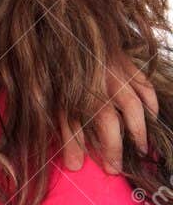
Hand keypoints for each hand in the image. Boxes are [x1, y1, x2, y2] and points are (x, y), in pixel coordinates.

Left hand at [61, 56, 156, 173]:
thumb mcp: (54, 105)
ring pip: (142, 98)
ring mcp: (120, 71)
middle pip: (130, 113)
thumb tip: (74, 166)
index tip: (113, 169)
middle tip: (132, 159)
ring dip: (145, 123)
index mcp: (90, 91)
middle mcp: (110, 82)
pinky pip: (145, 84)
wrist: (60, 34)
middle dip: (133, 139)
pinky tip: (149, 115)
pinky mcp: (126, 63)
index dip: (112, 150)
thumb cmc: (55, 74)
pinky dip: (150, 102)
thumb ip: (67, 134)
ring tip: (143, 144)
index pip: (108, 127)